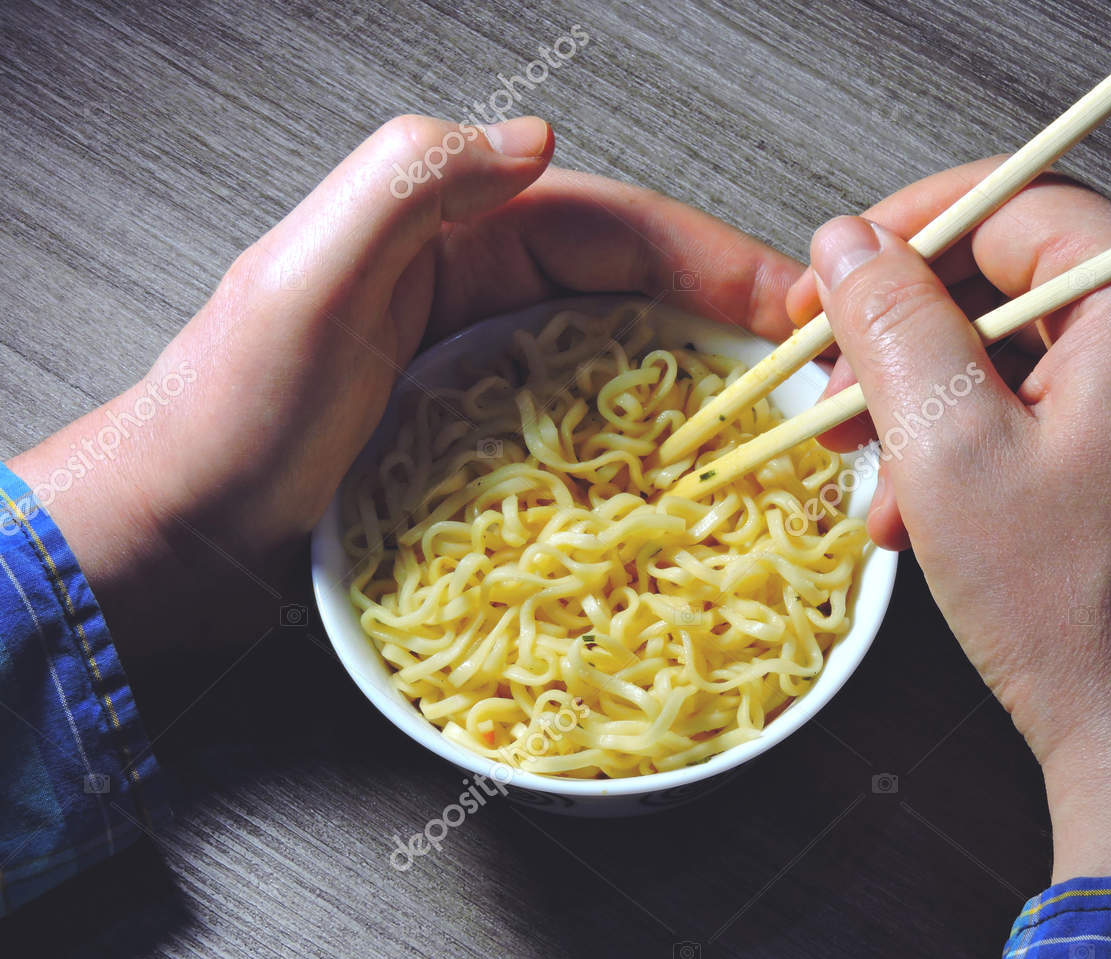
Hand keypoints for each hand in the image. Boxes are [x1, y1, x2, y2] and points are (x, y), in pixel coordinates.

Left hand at [11, 116, 801, 674]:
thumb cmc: (224, 420)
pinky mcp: (483, 446)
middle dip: (730, 326)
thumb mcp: (303, 282)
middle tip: (810, 385)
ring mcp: (486, 373)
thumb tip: (537, 136)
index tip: (793, 310)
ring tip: (776, 440)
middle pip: (637, 293)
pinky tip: (688, 490)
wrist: (172, 541)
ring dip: (702, 393)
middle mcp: (479, 293)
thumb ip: (407, 186)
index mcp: (450, 234)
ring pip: (624, 364)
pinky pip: (590, 435)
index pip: (613, 227)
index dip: (713, 258)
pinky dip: (649, 454)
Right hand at [796, 162, 1110, 945]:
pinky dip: (996, 458)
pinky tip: (936, 523)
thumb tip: (850, 245)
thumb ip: (893, 324)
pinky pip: (1077, 425)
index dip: (906, 233)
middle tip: (838, 400)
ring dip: (941, 417)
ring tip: (881, 496)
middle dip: (913, 347)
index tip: (833, 281)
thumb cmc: (1081, 617)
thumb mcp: (949, 454)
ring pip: (1043, 367)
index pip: (1019, 204)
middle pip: (1026, 289)